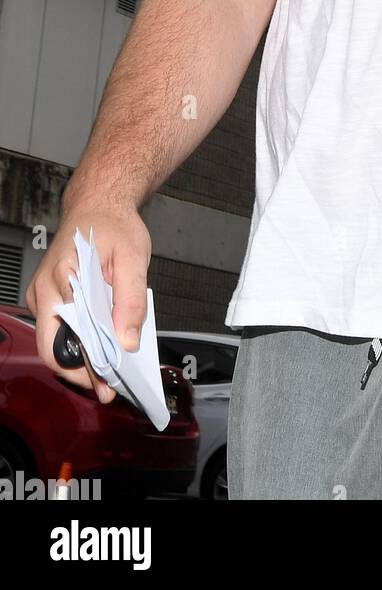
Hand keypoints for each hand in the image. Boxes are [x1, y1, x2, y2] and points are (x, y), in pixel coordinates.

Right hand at [25, 202, 152, 403]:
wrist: (98, 204)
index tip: (107, 384)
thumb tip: (127, 341)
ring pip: (53, 338)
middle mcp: (44, 289)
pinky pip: (57, 326)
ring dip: (78, 356)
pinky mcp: (46, 295)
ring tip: (108, 368)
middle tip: (108, 385)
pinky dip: (76, 338)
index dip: (85, 367)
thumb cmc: (113, 226)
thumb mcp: (133, 258)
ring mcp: (41, 293)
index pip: (67, 337)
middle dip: (80, 370)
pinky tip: (100, 344)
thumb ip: (131, 301)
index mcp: (63, 278)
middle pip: (52, 346)